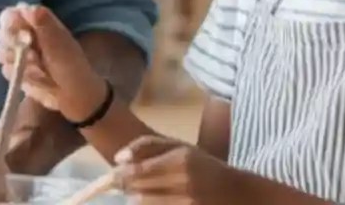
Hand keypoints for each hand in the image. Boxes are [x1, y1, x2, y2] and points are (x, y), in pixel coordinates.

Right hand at [0, 4, 105, 122]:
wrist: (74, 95)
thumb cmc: (71, 64)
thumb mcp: (59, 42)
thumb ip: (43, 23)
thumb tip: (25, 7)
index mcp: (36, 22)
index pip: (11, 14)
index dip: (9, 22)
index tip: (18, 32)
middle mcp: (23, 36)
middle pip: (1, 32)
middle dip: (12, 44)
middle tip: (32, 54)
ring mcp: (18, 54)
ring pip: (1, 52)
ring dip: (16, 60)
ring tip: (37, 67)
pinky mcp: (16, 72)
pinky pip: (5, 70)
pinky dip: (17, 74)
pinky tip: (33, 78)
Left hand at [113, 136, 232, 204]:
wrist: (235, 193)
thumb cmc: (202, 166)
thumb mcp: (179, 146)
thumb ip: (146, 145)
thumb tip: (118, 159)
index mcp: (180, 160)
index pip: (135, 172)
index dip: (118, 178)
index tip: (109, 180)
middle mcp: (183, 183)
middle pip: (136, 191)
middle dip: (128, 188)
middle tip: (129, 184)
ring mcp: (186, 203)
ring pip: (143, 204)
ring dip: (138, 199)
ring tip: (148, 191)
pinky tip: (158, 199)